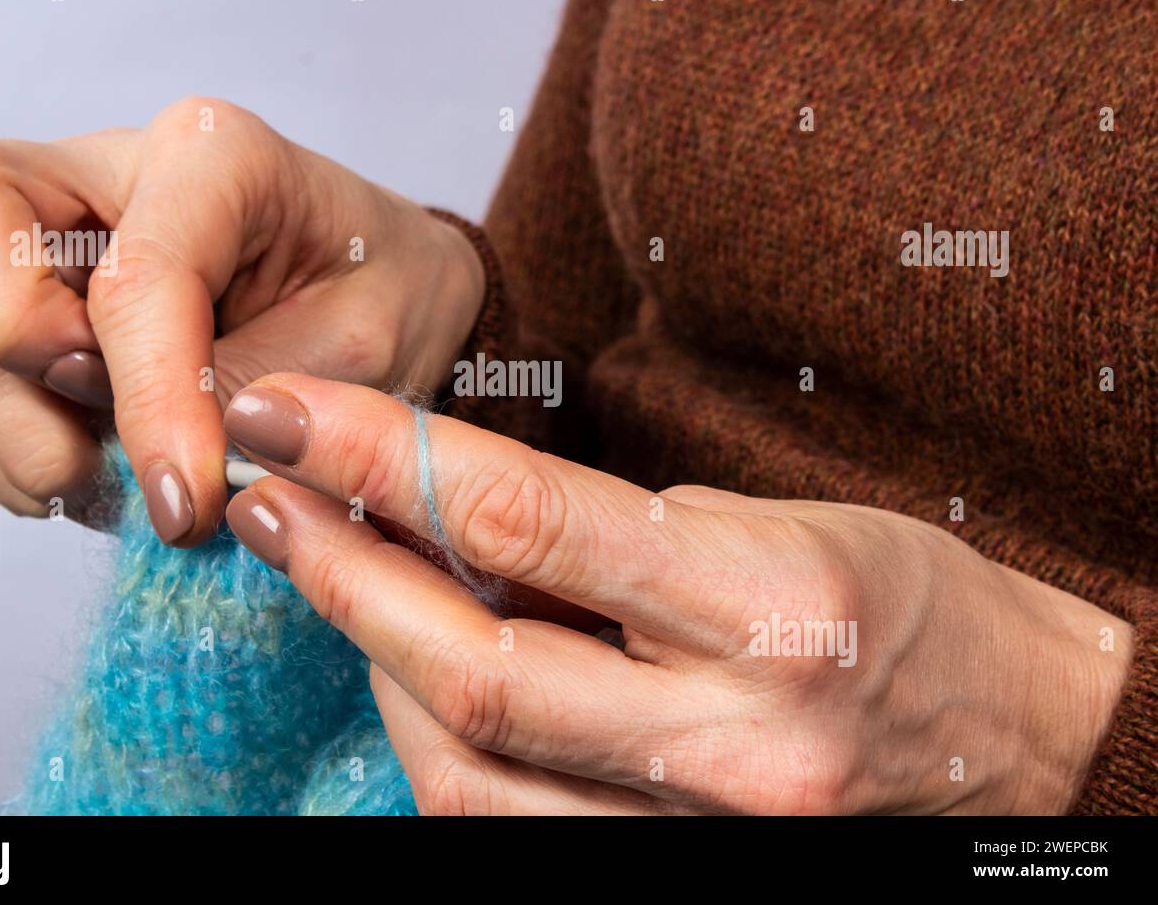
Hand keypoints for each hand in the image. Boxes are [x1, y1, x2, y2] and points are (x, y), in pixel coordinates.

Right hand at [0, 97, 482, 541]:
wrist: (391, 293)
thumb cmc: (387, 292)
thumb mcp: (363, 346)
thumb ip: (253, 394)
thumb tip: (150, 466)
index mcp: (211, 154)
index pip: (133, 274)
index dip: (149, 398)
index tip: (187, 501)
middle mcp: (110, 179)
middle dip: (21, 356)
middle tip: (117, 444)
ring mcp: (60, 244)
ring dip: (29, 435)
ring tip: (136, 487)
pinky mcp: (42, 314)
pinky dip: (21, 459)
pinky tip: (108, 481)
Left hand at [221, 372, 1133, 813]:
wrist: (1007, 737)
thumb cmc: (899, 600)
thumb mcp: (772, 521)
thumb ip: (606, 533)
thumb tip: (442, 515)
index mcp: (771, 608)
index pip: (526, 520)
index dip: (380, 454)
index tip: (285, 412)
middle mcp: (731, 743)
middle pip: (471, 671)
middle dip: (339, 572)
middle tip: (263, 495)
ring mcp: (699, 830)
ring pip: (467, 772)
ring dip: (375, 663)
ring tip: (340, 573)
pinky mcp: (670, 869)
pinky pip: (502, 823)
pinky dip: (436, 741)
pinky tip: (419, 672)